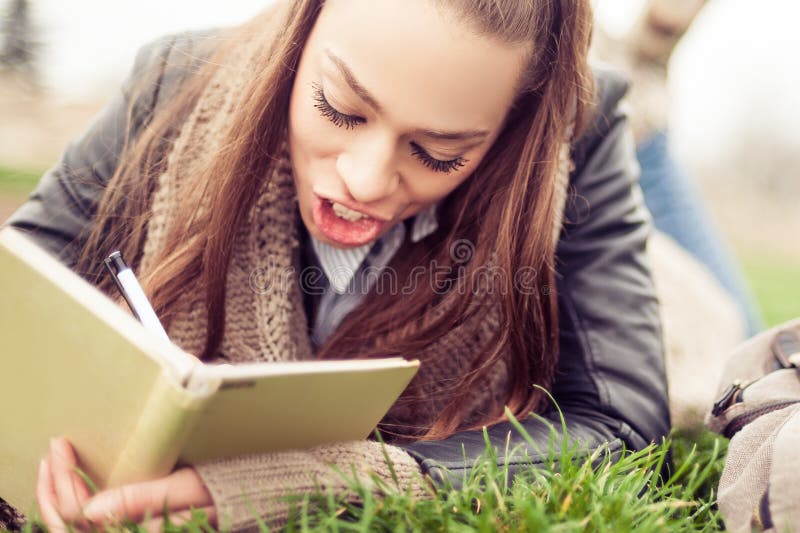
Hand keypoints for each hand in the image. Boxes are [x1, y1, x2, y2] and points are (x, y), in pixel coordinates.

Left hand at [36, 437, 215, 531]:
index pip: (81, 515)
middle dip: (53, 484)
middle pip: (68, 522)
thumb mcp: (186, 488)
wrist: (238, 493)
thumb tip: (90, 510)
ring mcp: (125, 529)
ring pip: (71, 525)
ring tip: (50, 462)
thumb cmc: (217, 488)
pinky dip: (69, 500)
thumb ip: (141, 499)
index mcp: (138, 532)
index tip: (61, 446)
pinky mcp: (127, 524)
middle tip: (52, 448)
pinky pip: (84, 522)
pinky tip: (66, 480)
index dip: (65, 481)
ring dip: (55, 494)